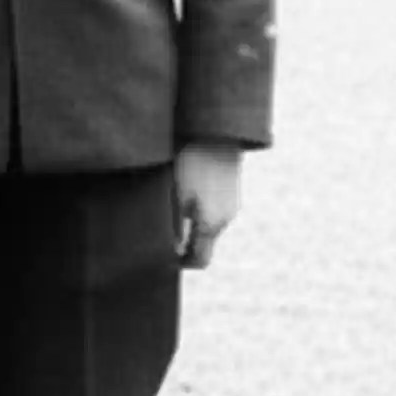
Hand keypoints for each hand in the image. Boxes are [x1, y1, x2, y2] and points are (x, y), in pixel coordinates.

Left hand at [174, 143, 242, 268]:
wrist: (216, 132)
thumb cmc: (189, 162)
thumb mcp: (173, 196)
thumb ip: (173, 227)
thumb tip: (172, 248)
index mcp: (210, 225)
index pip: (199, 260)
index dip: (181, 263)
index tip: (164, 256)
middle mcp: (225, 219)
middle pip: (204, 245)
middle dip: (185, 245)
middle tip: (164, 234)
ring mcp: (231, 206)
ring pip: (209, 228)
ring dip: (193, 227)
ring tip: (173, 209)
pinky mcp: (231, 193)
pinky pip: (215, 213)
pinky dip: (202, 213)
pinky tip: (188, 194)